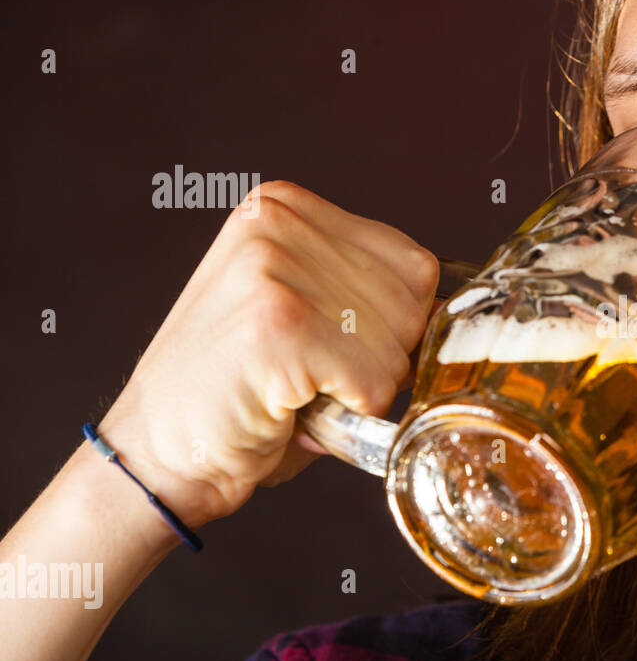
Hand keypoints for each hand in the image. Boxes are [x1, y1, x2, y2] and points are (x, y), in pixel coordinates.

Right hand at [96, 181, 439, 528]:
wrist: (159, 453)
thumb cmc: (239, 393)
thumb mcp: (302, 309)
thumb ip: (365, 291)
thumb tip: (453, 313)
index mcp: (286, 208)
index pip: (414, 264)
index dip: (393, 325)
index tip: (335, 346)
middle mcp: (279, 223)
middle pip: (412, 305)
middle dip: (378, 359)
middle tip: (311, 376)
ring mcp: (276, 269)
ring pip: (396, 347)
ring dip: (361, 388)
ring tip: (295, 388)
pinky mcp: (279, 324)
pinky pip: (372, 383)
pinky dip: (347, 412)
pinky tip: (289, 405)